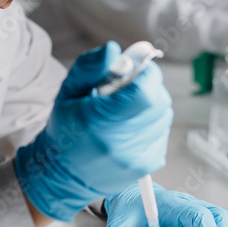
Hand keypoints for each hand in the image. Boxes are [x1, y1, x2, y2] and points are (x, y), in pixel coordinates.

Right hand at [14, 41, 172, 221]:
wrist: (64, 176)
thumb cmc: (65, 130)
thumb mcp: (68, 91)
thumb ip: (91, 66)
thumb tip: (115, 50)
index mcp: (97, 121)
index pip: (144, 90)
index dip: (144, 73)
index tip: (134, 71)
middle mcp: (119, 143)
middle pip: (158, 100)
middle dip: (148, 87)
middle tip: (127, 90)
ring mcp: (136, 157)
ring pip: (163, 114)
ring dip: (150, 105)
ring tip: (125, 111)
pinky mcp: (147, 166)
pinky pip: (162, 131)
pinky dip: (150, 123)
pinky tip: (129, 128)